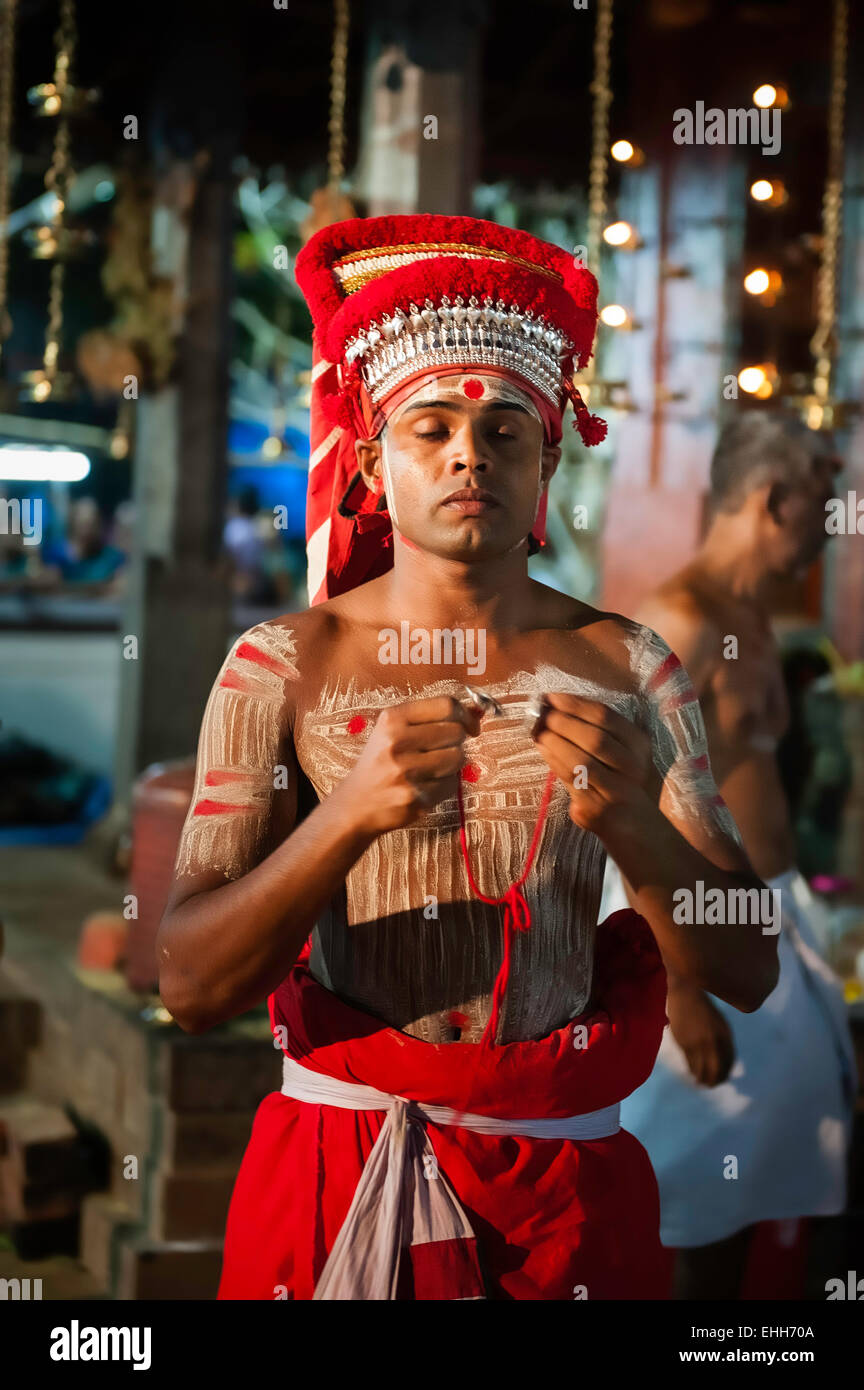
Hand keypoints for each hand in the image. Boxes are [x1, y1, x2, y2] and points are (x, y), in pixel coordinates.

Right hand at [333, 694, 482, 834]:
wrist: (356, 805)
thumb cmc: (379, 763)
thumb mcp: (391, 731)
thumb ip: (428, 718)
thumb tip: (476, 713)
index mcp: (391, 720)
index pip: (445, 705)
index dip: (465, 714)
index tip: (470, 725)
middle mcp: (397, 743)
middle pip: (456, 732)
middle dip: (456, 741)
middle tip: (440, 749)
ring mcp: (406, 772)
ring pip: (458, 758)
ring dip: (452, 763)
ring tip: (432, 768)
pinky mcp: (416, 798)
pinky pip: (452, 783)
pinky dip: (445, 784)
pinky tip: (426, 784)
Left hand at [532, 692, 659, 838]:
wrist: (636, 826)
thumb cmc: (621, 780)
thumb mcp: (622, 753)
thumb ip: (598, 731)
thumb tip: (556, 707)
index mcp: (639, 744)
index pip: (606, 716)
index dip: (575, 704)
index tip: (552, 697)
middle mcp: (633, 767)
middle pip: (595, 738)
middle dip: (563, 723)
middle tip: (542, 715)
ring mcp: (617, 790)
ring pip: (581, 762)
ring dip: (555, 743)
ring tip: (539, 732)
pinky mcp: (597, 808)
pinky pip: (571, 781)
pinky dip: (554, 762)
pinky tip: (544, 751)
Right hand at [666, 982, 735, 1086]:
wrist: (685, 994)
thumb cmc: (703, 1008)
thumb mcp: (718, 1022)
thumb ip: (723, 1039)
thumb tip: (725, 1060)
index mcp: (725, 1033)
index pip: (729, 1060)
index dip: (726, 1072)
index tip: (723, 1078)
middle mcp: (713, 1040)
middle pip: (717, 1068)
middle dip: (715, 1080)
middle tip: (712, 1085)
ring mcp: (698, 1042)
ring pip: (702, 1068)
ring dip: (702, 1078)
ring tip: (701, 1082)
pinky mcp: (684, 1043)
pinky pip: (691, 1062)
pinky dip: (693, 1070)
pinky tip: (693, 1073)